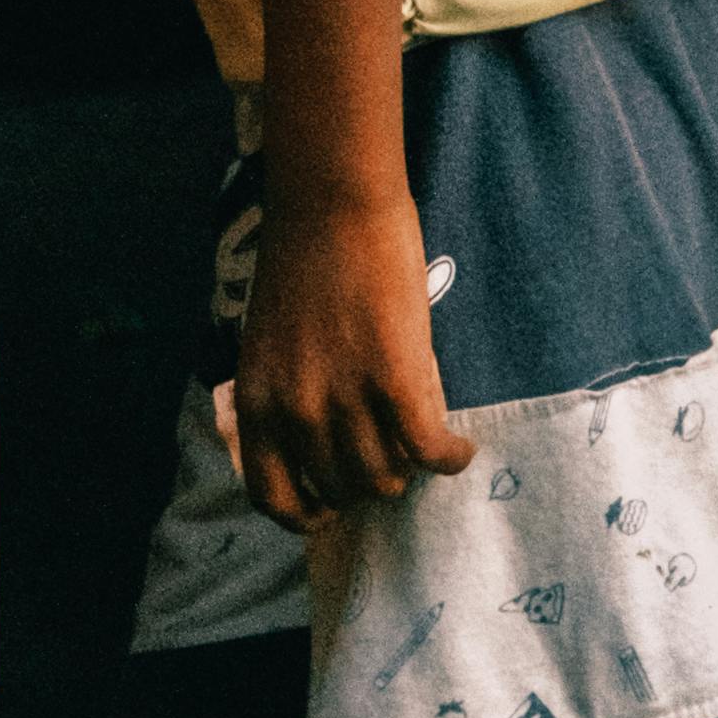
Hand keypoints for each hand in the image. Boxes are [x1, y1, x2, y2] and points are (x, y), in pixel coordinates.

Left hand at [228, 181, 471, 524]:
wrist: (331, 203)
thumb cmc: (302, 262)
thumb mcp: (270, 345)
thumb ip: (286, 396)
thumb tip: (321, 445)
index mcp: (256, 403)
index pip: (272, 497)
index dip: (306, 515)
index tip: (330, 510)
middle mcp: (295, 411)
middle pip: (342, 489)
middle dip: (369, 482)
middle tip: (392, 458)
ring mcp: (346, 398)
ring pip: (387, 476)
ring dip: (410, 469)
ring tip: (424, 447)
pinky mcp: (395, 378)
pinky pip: (428, 448)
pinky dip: (451, 458)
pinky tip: (461, 451)